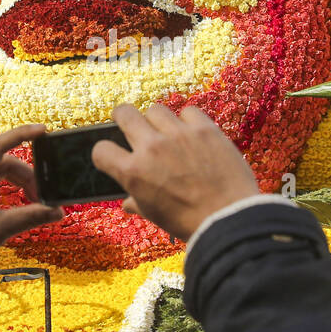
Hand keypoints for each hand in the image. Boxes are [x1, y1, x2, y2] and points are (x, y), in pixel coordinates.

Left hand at [0, 124, 62, 293]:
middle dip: (28, 177)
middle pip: (7, 161)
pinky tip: (22, 201)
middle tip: (45, 195)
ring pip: (4, 170)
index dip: (23, 135)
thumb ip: (31, 216)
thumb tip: (56, 211)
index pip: (0, 145)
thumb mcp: (0, 228)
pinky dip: (12, 187)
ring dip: (21, 183)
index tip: (44, 131)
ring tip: (37, 201)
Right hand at [91, 104, 260, 242]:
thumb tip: (128, 203)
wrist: (229, 219)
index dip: (105, 153)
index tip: (113, 155)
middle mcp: (151, 147)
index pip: (101, 150)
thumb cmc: (189, 222)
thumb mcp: (155, 215)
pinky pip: (188, 111)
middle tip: (129, 122)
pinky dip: (188, 120)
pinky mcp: (204, 128)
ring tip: (167, 132)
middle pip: (124, 113)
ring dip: (157, 120)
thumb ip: (137, 203)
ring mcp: (178, 134)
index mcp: (133, 172)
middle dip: (123, 117)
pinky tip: (193, 133)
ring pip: (155, 109)